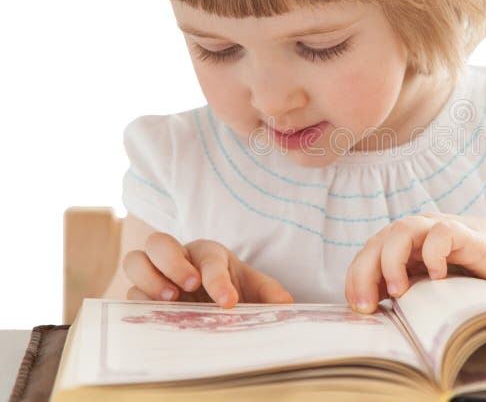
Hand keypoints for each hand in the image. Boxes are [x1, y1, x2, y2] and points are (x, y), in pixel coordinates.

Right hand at [122, 233, 293, 308]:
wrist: (210, 301)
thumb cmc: (232, 288)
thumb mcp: (254, 289)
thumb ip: (270, 294)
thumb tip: (285, 304)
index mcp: (207, 254)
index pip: (209, 260)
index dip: (218, 281)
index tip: (229, 302)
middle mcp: (177, 258)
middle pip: (158, 242)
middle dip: (171, 263)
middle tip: (189, 288)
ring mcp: (154, 275)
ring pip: (134, 260)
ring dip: (147, 279)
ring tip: (168, 300)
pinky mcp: (140, 295)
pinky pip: (127, 293)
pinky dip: (137, 302)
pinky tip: (152, 315)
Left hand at [345, 212, 485, 313]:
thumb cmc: (463, 271)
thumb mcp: (425, 284)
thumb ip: (401, 289)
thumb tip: (370, 312)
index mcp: (398, 243)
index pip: (365, 255)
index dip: (356, 280)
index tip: (359, 309)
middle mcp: (413, 231)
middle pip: (376, 242)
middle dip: (365, 274)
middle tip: (367, 306)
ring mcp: (435, 228)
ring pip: (401, 231)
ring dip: (392, 262)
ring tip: (399, 292)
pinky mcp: (461, 231)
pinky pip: (440, 233)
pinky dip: (433, 254)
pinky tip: (437, 277)